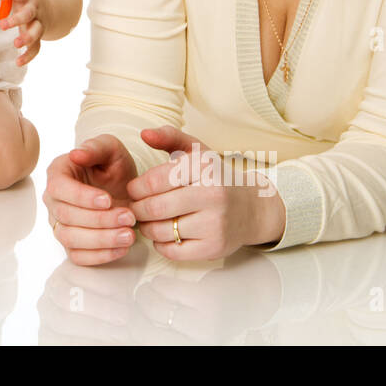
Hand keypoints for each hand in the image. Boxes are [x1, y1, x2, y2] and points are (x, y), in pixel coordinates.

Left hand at [0, 0, 44, 64]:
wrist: (51, 7)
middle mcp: (34, 9)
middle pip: (28, 14)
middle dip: (17, 19)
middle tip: (3, 25)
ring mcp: (38, 24)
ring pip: (36, 31)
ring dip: (27, 38)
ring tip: (16, 43)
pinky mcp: (39, 37)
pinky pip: (36, 48)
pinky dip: (28, 56)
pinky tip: (18, 62)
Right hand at [43, 134, 140, 265]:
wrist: (122, 186)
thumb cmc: (112, 165)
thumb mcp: (110, 149)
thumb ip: (95, 148)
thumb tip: (75, 154)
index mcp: (58, 173)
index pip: (59, 188)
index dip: (82, 197)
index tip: (108, 200)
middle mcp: (53, 200)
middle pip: (66, 216)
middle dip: (100, 220)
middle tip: (129, 217)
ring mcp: (59, 223)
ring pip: (70, 239)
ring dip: (101, 240)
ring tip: (129, 235)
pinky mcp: (72, 243)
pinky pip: (78, 257)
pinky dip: (100, 256)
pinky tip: (122, 248)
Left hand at [127, 125, 285, 260]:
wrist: (251, 209)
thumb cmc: (216, 178)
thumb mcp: (196, 152)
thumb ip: (169, 137)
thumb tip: (144, 133)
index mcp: (204, 168)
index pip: (153, 181)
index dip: (136, 188)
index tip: (134, 190)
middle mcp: (212, 195)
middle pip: (154, 208)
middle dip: (137, 209)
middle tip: (136, 208)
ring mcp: (215, 224)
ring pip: (161, 231)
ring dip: (146, 227)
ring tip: (148, 220)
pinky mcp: (214, 248)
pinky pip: (172, 251)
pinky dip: (160, 244)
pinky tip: (164, 234)